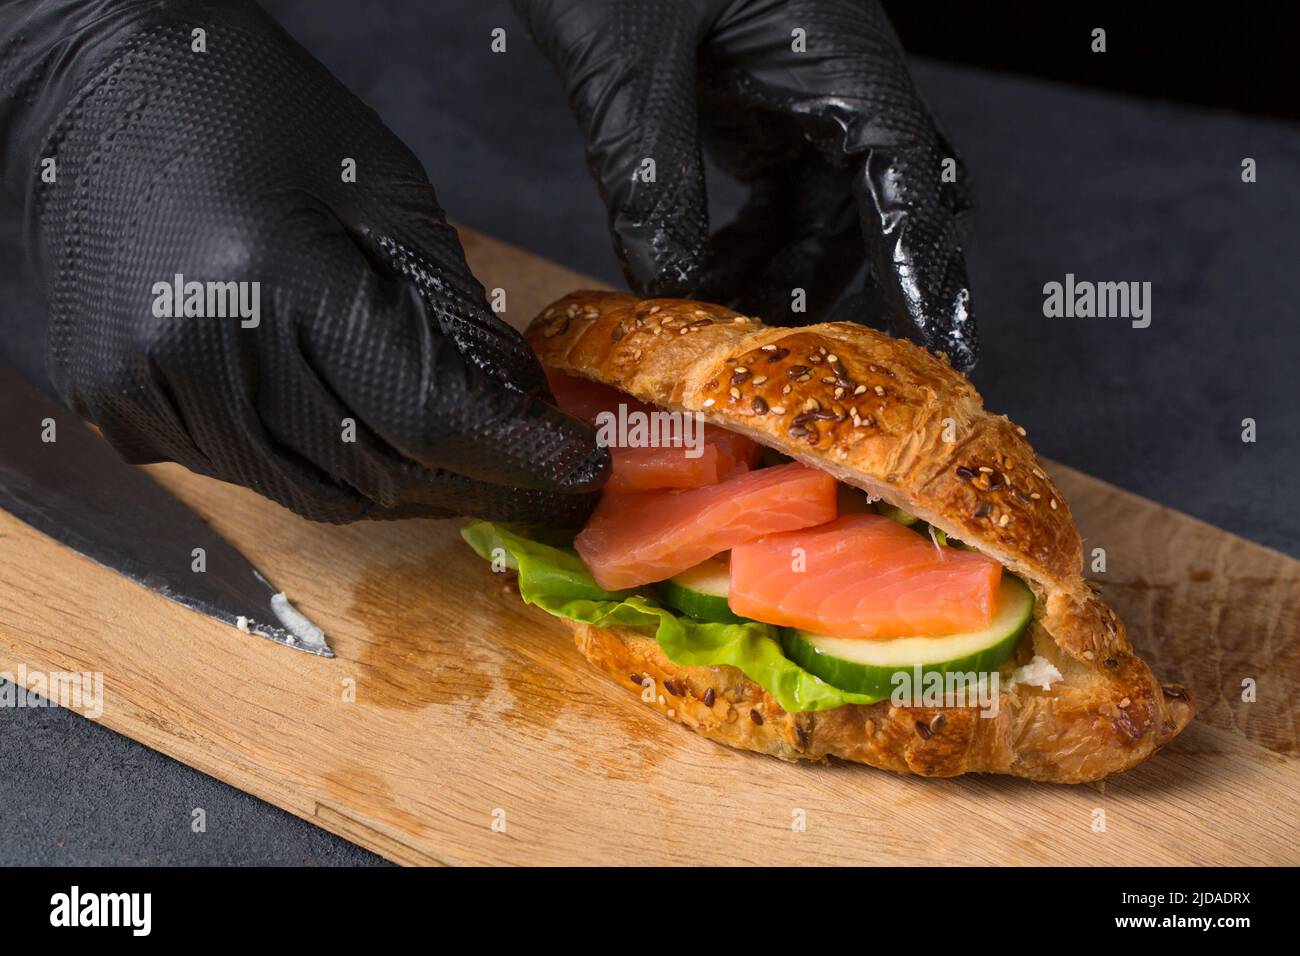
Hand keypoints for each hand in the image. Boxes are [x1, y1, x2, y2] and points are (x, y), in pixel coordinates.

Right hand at [1, 0, 606, 523]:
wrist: (96, 92)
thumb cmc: (248, 110)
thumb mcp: (382, 189)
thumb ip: (454, 311)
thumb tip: (519, 406)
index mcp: (270, 276)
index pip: (427, 415)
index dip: (516, 452)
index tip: (579, 463)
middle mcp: (198, 354)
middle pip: (376, 474)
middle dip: (474, 480)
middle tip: (535, 470)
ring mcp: (148, 393)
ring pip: (317, 496)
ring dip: (407, 489)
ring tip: (464, 461)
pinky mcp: (122, 412)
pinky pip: (257, 476)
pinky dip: (330, 470)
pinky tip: (368, 435)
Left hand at [516, 0, 977, 370]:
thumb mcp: (628, 67)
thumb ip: (653, 182)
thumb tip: (669, 292)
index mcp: (839, 51)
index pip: (909, 183)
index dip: (927, 276)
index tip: (937, 355)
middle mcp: (835, 71)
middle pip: (878, 205)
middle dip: (848, 288)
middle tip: (828, 370)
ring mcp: (798, 83)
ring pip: (824, 207)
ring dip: (783, 275)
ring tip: (734, 331)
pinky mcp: (755, 94)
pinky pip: (777, 189)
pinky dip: (750, 243)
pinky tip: (709, 279)